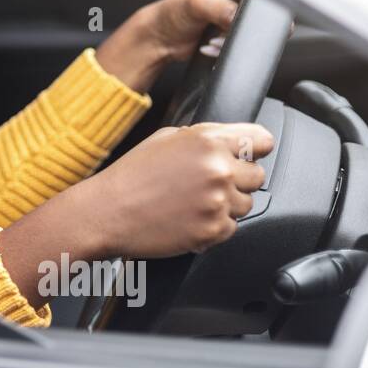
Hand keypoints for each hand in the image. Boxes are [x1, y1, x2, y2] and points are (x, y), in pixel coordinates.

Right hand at [0, 121, 272, 306]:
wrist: (107, 212)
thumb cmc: (130, 176)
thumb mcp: (165, 138)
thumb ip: (205, 137)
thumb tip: (232, 142)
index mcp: (208, 141)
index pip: (261, 140)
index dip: (253, 149)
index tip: (247, 156)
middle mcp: (218, 169)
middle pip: (257, 176)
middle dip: (237, 180)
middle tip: (206, 185)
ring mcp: (217, 202)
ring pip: (246, 205)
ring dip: (226, 205)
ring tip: (192, 203)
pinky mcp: (213, 230)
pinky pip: (231, 228)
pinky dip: (213, 227)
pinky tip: (188, 219)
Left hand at [96, 0, 237, 92]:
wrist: (159, 38)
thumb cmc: (170, 15)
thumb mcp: (197, 4)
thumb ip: (221, 7)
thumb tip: (238, 16)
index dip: (242, 11)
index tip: (227, 19)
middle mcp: (229, 1)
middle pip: (246, 18)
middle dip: (231, 30)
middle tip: (214, 31)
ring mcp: (227, 20)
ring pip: (241, 35)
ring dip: (225, 43)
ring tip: (209, 40)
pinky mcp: (224, 37)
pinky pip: (234, 47)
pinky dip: (223, 50)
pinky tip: (209, 46)